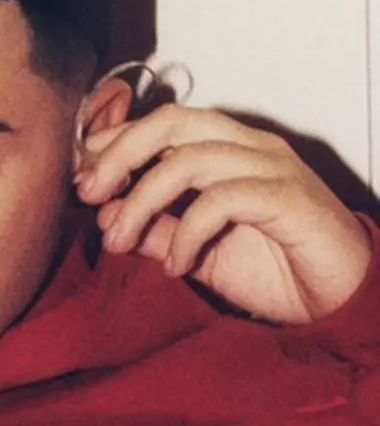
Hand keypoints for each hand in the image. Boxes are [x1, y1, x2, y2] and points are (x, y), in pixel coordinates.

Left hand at [74, 104, 372, 324]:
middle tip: (88, 192)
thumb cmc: (276, 270)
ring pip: (188, 160)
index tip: (81, 174)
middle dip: (119, 153)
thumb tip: (104, 217)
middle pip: (170, 123)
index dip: (114, 140)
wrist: (343, 302)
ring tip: (118, 241)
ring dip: (141, 201)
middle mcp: (246, 146)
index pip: (160, 123)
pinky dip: (186, 233)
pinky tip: (174, 266)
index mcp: (224, 148)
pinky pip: (222, 200)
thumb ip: (155, 231)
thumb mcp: (197, 252)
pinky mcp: (288, 196)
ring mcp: (270, 167)